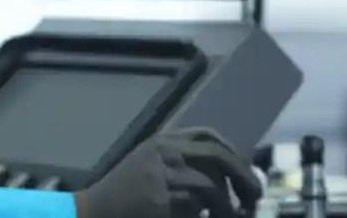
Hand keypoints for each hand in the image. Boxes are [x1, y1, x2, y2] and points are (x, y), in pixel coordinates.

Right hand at [74, 127, 261, 217]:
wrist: (92, 212)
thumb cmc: (122, 194)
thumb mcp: (148, 166)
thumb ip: (179, 163)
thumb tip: (224, 176)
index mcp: (161, 142)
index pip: (207, 136)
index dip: (232, 151)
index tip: (244, 169)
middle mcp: (163, 153)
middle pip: (216, 155)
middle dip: (242, 175)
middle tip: (254, 196)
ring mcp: (160, 176)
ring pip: (209, 184)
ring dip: (227, 205)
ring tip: (233, 216)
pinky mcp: (159, 201)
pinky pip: (195, 207)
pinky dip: (207, 216)